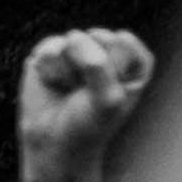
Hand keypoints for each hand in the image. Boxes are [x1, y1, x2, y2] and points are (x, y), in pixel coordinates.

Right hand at [13, 28, 154, 181]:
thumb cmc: (89, 125)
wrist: (53, 144)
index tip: (110, 91)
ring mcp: (76, 51)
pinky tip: (53, 84)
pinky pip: (49, 48)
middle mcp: (106, 52)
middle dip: (90, 65)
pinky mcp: (49, 54)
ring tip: (69, 89)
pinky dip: (50, 70)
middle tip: (87, 91)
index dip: (114, 67)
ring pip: (72, 40)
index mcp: (132, 64)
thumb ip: (97, 64)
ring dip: (68, 70)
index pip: (125, 43)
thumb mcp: (107, 99)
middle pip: (100, 37)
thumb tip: (70, 36)